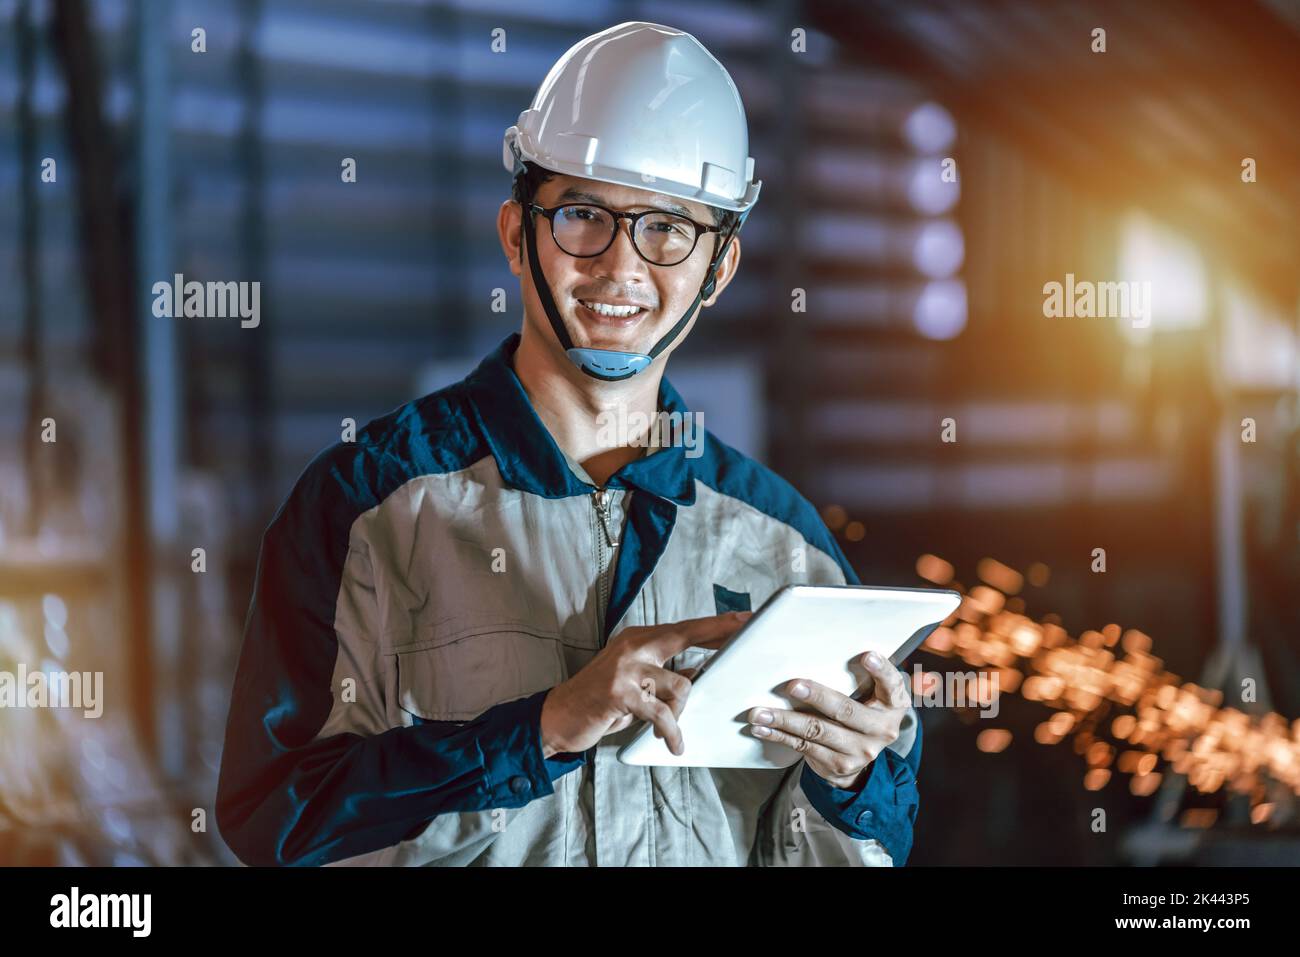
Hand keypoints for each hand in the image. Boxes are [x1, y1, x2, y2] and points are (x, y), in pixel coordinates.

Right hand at [540, 611, 750, 756]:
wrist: (558, 718)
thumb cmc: (600, 703)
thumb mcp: (636, 684)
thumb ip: (664, 675)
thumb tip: (699, 672)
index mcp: (638, 640)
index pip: (684, 628)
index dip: (715, 624)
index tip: (744, 619)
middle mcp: (633, 645)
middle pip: (687, 634)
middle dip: (719, 633)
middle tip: (745, 627)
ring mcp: (626, 667)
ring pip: (680, 685)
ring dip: (679, 713)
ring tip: (669, 729)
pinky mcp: (620, 692)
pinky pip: (661, 713)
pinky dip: (671, 731)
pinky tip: (673, 744)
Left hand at [745, 650, 909, 788]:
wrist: (861, 758)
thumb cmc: (863, 709)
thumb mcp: (874, 693)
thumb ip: (861, 674)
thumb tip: (823, 640)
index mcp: (894, 704)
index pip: (891, 685)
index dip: (881, 670)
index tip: (867, 655)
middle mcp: (881, 729)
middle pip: (846, 711)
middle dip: (817, 697)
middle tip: (792, 686)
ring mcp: (860, 751)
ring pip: (817, 731)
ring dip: (785, 720)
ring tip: (759, 712)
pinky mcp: (837, 764)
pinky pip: (803, 746)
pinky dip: (779, 735)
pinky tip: (761, 727)